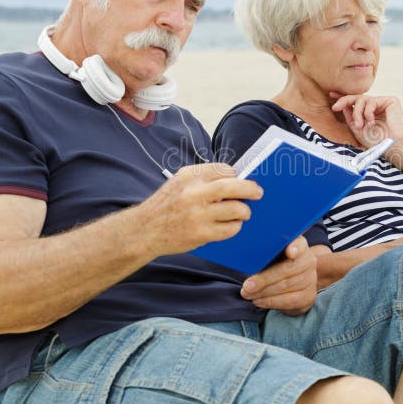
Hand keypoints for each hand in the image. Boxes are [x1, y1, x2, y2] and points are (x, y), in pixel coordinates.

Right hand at [140, 163, 263, 256]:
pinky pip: (229, 229)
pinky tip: (231, 225)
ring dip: (244, 211)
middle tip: (258, 193)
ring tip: (244, 213)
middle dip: (251, 189)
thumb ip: (203, 178)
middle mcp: (194, 193)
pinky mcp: (200, 234)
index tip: (240, 180)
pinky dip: (235, 227)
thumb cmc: (166, 205)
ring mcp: (197, 215)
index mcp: (190, 177)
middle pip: (233, 186)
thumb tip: (235, 178)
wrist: (144, 230)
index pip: (224, 170)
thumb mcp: (180, 182)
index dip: (235, 175)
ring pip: (235, 209)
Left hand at [239, 236, 317, 315]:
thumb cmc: (278, 263)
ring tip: (247, 294)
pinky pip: (288, 301)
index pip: (299, 243)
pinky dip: (270, 302)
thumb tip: (243, 256)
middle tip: (247, 286)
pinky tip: (258, 301)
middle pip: (287, 269)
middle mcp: (308, 261)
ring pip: (285, 286)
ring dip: (263, 292)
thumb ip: (264, 251)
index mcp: (299, 245)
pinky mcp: (308, 297)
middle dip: (264, 279)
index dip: (295, 247)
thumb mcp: (273, 253)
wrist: (296, 281)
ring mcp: (310, 280)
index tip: (290, 252)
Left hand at [330, 92, 402, 147]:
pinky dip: (368, 112)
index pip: (355, 101)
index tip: (331, 94)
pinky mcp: (391, 101)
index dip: (343, 97)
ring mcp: (383, 102)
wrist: (392, 146)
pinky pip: (372, 101)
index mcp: (368, 112)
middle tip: (335, 107)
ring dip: (357, 113)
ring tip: (359, 125)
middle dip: (344, 101)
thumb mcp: (357, 129)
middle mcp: (376, 106)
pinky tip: (371, 122)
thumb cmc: (376, 141)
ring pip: (363, 99)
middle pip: (357, 97)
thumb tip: (342, 104)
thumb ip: (350, 117)